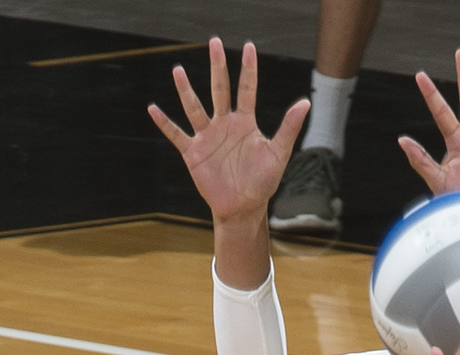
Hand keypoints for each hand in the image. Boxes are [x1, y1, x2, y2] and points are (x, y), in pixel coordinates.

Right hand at [147, 38, 308, 221]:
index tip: (248, 47)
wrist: (244, 207)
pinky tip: (153, 109)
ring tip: (177, 70)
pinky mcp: (193, 153)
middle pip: (219, 89)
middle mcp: (225, 124)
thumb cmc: (263, 181)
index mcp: (246, 122)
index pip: (247, 89)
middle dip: (217, 67)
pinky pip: (176, 135)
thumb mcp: (279, 153)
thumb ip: (289, 128)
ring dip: (186, 90)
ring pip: (195, 107)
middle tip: (214, 42)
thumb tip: (306, 102)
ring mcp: (207, 137)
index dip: (248, 69)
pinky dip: (165, 123)